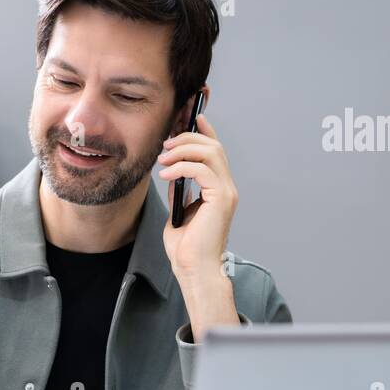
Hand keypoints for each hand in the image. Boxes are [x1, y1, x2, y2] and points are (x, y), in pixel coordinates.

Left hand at [158, 112, 237, 283]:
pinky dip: (182, 167)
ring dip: (184, 150)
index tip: (187, 120)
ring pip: (211, 153)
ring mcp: (226, 192)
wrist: (193, 269)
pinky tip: (165, 174)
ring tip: (163, 158)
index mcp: (219, 189)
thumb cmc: (186, 248)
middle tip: (165, 144)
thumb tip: (172, 173)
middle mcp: (226, 188)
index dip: (203, 132)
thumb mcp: (178, 211)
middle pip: (213, 146)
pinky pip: (202, 170)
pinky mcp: (221, 198)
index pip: (215, 151)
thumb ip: (179, 190)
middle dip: (188, 138)